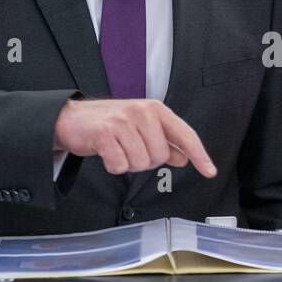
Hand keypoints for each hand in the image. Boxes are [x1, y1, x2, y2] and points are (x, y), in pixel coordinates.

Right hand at [52, 98, 216, 177]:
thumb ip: (164, 142)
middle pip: (160, 156)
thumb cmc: (109, 123)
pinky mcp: (105, 133)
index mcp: (156, 110)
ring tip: (117, 149)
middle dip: (145, 161)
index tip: (209, 171)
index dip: (199, 155)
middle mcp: (142, 112)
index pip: (185, 134)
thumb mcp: (141, 127)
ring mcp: (123, 122)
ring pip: (140, 163)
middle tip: (129, 149)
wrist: (71, 118)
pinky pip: (120, 166)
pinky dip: (113, 166)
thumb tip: (184, 157)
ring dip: (128, 164)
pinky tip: (107, 153)